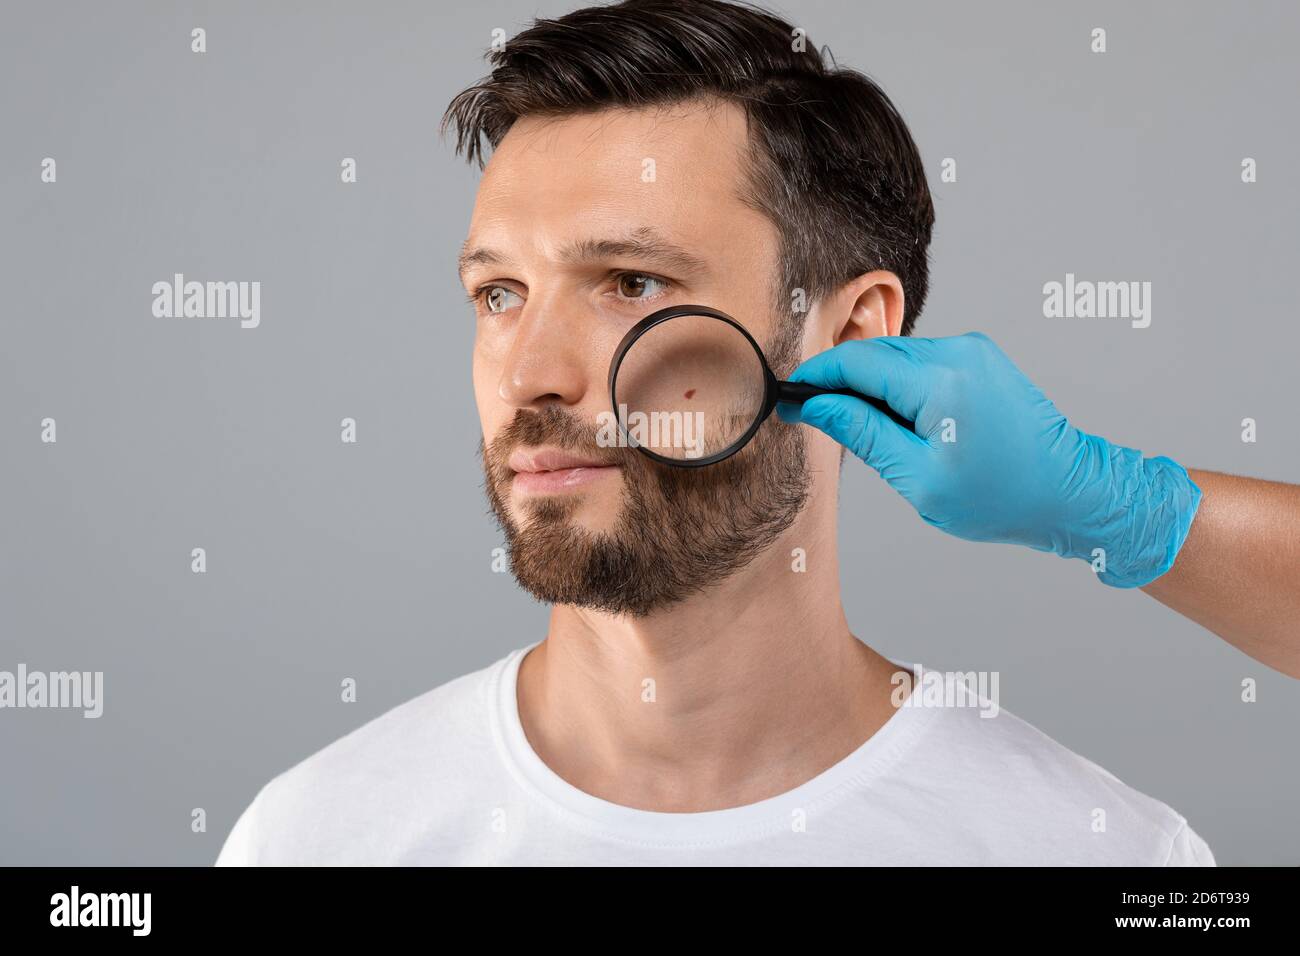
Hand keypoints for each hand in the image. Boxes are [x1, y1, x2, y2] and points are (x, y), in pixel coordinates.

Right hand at [777, 333, 1201, 587]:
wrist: (1074, 493)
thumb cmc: (1002, 496)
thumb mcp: (917, 476)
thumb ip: (862, 433)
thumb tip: (817, 405)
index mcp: (941, 379)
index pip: (856, 363)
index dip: (814, 380)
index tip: (786, 400)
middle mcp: (958, 351)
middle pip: (874, 356)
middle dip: (837, 383)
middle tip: (806, 417)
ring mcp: (973, 352)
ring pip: (896, 360)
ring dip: (869, 388)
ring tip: (856, 431)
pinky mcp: (981, 361)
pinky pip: (921, 365)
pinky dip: (897, 388)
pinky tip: (894, 424)